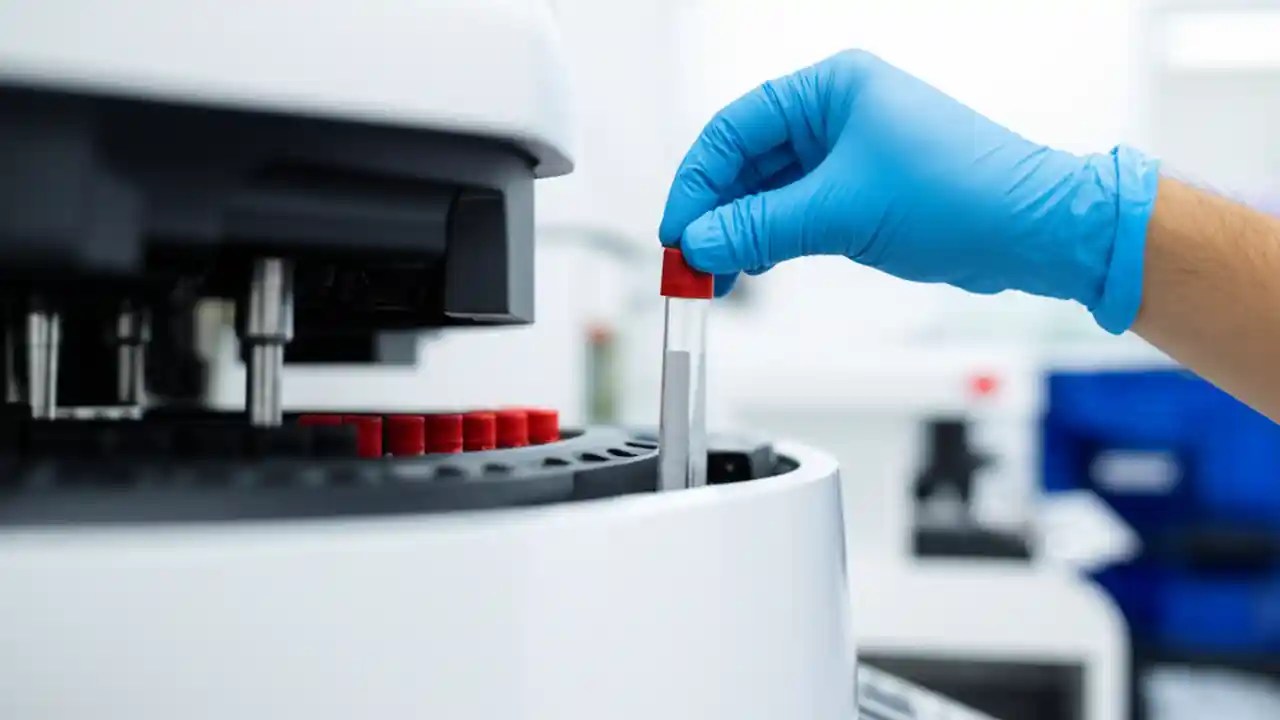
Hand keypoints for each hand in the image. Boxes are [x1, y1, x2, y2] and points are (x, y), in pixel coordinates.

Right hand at [659, 50, 1159, 332]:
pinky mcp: (860, 191)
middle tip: (688, 261)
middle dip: (715, 213)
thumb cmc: (961, 195)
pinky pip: (795, 211)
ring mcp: (848, 153)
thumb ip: (759, 228)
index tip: (677, 230)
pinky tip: (751, 265)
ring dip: (738, 232)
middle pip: (746, 161)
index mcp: (830, 89)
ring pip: (768, 191)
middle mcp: (835, 113)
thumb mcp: (841, 212)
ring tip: (716, 275)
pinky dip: (769, 239)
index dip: (697, 182)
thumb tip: (699, 242)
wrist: (1033, 232)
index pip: (734, 129)